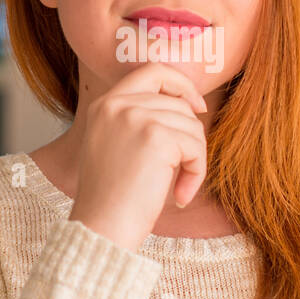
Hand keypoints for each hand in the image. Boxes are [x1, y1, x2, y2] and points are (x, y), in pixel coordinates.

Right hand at [67, 63, 209, 252]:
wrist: (103, 228)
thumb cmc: (112, 198)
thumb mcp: (115, 145)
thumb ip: (138, 119)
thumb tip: (187, 104)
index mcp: (104, 104)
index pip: (152, 71)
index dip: (180, 84)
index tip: (197, 108)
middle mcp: (117, 104)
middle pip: (178, 104)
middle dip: (190, 138)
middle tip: (184, 169)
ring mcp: (136, 117)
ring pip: (191, 126)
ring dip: (193, 160)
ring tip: (179, 187)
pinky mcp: (156, 136)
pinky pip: (195, 146)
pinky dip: (196, 173)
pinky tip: (181, 195)